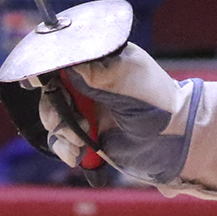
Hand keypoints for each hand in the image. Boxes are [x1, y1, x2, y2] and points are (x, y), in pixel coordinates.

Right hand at [30, 43, 199, 185]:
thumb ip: (91, 70)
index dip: (46, 73)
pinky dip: (65, 149)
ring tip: (80, 141)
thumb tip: (58, 59)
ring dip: (61, 131)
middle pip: (51, 91)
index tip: (40, 84)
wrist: (176, 139)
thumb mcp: (124, 78)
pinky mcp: (89, 135)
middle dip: (55, 109)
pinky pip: (62, 141)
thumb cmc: (157, 101)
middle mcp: (90, 84)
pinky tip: (78, 155)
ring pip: (53, 118)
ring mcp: (88, 110)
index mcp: (100, 62)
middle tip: (75, 123)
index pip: (60, 61)